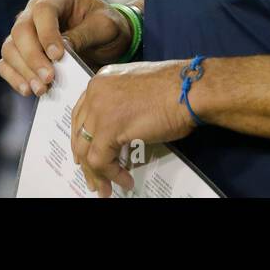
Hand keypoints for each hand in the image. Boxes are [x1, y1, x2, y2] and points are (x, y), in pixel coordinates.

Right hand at [0, 0, 132, 95]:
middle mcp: (34, 11)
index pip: (43, 10)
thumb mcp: (106, 27)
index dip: (47, 33)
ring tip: (42, 89)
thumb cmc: (107, 27)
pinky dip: (14, 78)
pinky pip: (7, 64)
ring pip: (10, 48)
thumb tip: (62, 51)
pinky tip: (29, 90)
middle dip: (33, 57)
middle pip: (21, 30)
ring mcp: (25, 31)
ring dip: (23, 71)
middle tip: (49, 78)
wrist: (107, 41)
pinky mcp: (21, 52)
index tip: (58, 56)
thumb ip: (84, 35)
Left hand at [70, 60, 196, 196]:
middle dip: (85, 161)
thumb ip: (120, 105)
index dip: (82, 139)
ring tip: (106, 189)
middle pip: (79, 133)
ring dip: (97, 174)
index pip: (81, 115)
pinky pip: (101, 160)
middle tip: (93, 178)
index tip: (85, 157)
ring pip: (86, 150)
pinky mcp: (109, 128)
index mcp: (102, 80)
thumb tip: (118, 130)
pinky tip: (125, 180)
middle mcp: (95, 92)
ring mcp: (100, 109)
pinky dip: (112, 175)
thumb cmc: (176, 89)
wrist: (190, 90)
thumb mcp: (138, 91)